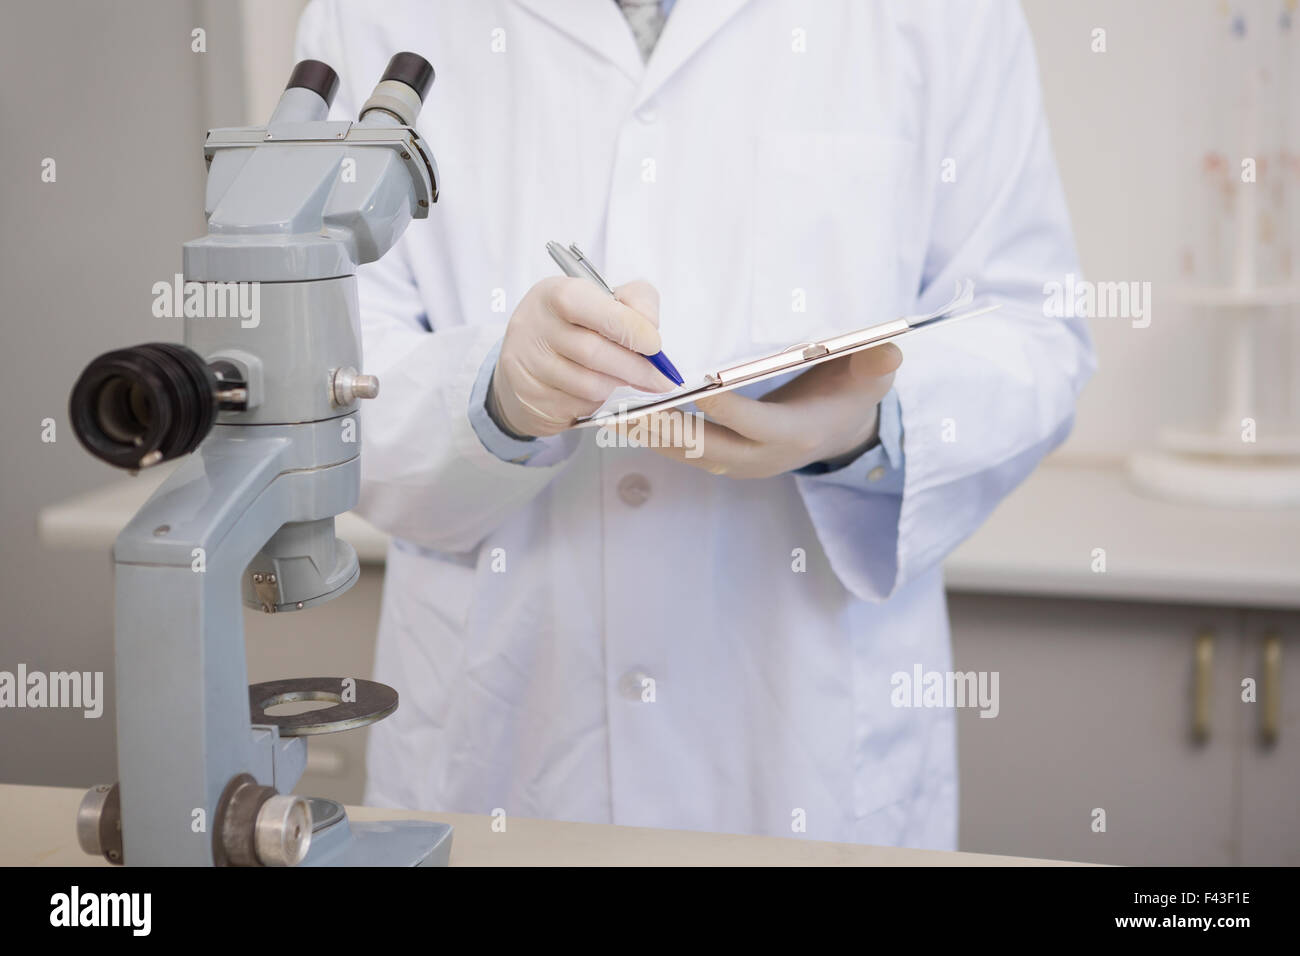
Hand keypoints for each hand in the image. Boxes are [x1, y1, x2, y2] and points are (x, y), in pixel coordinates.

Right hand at [489, 277, 675, 436]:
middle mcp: (535, 327)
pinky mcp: (531, 397)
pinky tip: (596, 388)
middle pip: (594, 352)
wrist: (525, 360)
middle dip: (636, 368)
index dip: (632, 329)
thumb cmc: (572, 324)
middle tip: (661, 378)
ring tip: (624, 377)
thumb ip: (635, 301)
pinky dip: (598, 400)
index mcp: (554, 294)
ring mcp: (529, 365)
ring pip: (589, 384)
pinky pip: (579, 405)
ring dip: (618, 384)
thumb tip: (651, 329)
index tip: (655, 345)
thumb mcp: (601, 298)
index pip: (596, 310)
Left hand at [642, 343, 901, 478]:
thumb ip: (876, 364)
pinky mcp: (722, 463)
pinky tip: (621, 419)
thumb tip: (888, 349)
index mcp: (793, 435)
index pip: (751, 421)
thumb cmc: (850, 395)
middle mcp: (760, 458)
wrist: (840, 434)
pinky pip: (681, 453)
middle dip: (667, 423)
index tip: (690, 383)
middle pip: (706, 443)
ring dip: (650, 433)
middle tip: (629, 401)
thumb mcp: (870, 378)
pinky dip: (653, 437)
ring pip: (685, 453)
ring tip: (611, 410)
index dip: (722, 403)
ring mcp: (738, 465)